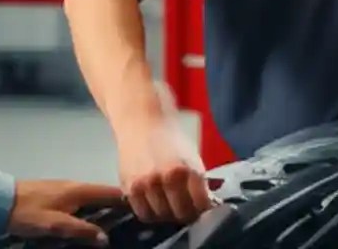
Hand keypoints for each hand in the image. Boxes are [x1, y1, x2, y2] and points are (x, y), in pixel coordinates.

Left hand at [7, 180, 124, 245]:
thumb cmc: (29, 212)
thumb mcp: (55, 224)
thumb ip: (81, 230)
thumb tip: (105, 239)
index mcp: (80, 190)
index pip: (112, 193)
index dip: (128, 202)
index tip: (141, 214)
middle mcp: (76, 186)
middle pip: (105, 196)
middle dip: (119, 208)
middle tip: (129, 225)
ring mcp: (66, 189)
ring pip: (93, 199)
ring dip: (105, 210)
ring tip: (114, 227)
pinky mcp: (56, 195)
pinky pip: (82, 202)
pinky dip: (91, 211)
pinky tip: (89, 223)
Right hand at [115, 86, 215, 223]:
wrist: (142, 122)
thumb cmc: (171, 140)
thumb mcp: (192, 158)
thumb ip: (199, 183)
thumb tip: (207, 207)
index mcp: (188, 170)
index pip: (201, 205)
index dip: (203, 210)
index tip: (202, 209)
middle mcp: (168, 179)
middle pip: (181, 214)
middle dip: (186, 214)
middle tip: (185, 208)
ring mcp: (147, 185)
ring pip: (161, 216)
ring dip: (167, 214)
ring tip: (169, 205)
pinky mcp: (130, 188)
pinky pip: (143, 213)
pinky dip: (150, 213)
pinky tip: (154, 204)